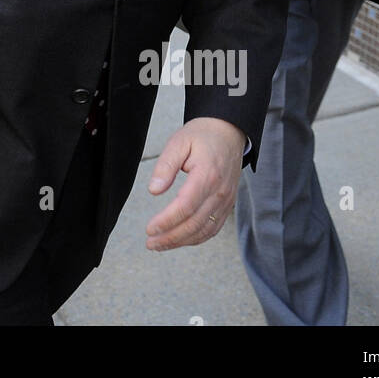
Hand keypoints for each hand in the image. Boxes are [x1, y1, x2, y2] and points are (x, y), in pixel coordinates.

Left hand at [145, 117, 245, 250]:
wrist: (229, 132)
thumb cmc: (203, 136)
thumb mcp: (178, 142)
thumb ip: (165, 166)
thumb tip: (153, 190)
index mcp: (207, 175)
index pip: (185, 207)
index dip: (166, 221)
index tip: (149, 229)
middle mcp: (220, 192)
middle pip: (195, 224)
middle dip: (171, 238)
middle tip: (150, 243)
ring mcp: (226, 200)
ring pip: (205, 230)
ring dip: (182, 242)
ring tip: (160, 245)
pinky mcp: (227, 204)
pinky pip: (213, 227)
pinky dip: (197, 238)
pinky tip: (181, 240)